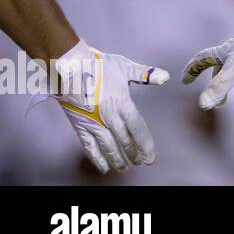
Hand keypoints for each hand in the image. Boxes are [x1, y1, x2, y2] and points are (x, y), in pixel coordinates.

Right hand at [52, 40, 168, 173]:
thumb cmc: (97, 65)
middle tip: (140, 162)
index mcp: (122, 103)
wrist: (68, 68)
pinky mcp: (80, 125)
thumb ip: (145, 74)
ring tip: (124, 168)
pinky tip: (103, 166)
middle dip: (133, 153)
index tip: (150, 157)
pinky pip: (89, 146)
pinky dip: (96, 158)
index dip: (145, 144)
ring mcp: (93, 122)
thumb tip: (165, 77)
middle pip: (124, 140)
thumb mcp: (124, 67)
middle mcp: (109, 116)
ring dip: (117, 158)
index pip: (137, 128)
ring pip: (107, 146)